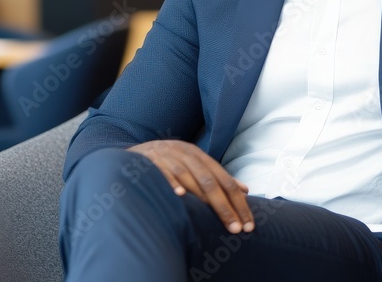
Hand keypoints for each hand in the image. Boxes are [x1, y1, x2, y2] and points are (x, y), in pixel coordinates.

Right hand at [127, 139, 254, 233]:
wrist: (134, 155)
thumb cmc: (168, 165)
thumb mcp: (194, 166)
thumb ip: (217, 178)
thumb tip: (245, 190)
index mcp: (199, 156)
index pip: (224, 180)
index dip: (238, 202)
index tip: (247, 224)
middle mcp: (186, 154)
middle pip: (210, 181)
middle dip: (225, 206)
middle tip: (236, 229)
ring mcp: (167, 156)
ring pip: (189, 176)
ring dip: (202, 198)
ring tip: (213, 218)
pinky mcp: (150, 160)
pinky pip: (162, 171)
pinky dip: (171, 182)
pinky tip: (179, 195)